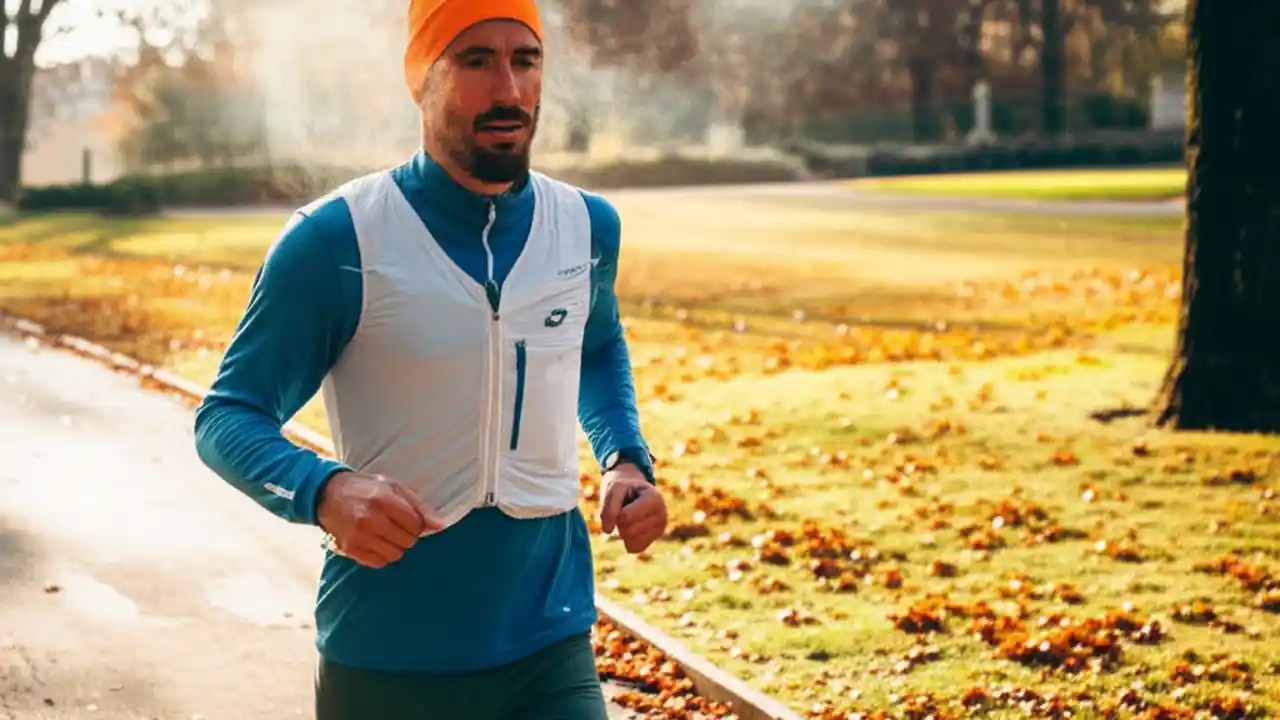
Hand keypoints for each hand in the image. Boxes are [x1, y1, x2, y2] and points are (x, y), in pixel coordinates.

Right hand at [317, 471, 443, 568]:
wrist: (329, 495)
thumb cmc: (367, 489)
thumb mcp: (394, 487)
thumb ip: (419, 506)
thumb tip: (439, 526)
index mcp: (383, 500)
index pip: (416, 524)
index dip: (417, 523)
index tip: (409, 518)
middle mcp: (369, 519)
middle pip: (407, 541)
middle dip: (407, 535)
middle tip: (397, 525)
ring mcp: (358, 536)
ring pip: (395, 554)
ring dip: (395, 546)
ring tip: (386, 533)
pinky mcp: (350, 548)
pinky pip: (379, 562)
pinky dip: (382, 554)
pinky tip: (376, 541)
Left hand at [599, 464, 666, 553]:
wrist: (634, 492)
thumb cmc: (624, 489)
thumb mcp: (614, 489)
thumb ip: (608, 507)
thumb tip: (607, 531)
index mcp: (654, 498)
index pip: (626, 517)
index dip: (616, 512)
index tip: (622, 501)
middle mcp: (662, 516)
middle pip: (627, 530)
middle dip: (619, 521)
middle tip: (625, 509)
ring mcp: (660, 530)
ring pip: (630, 541)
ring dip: (622, 530)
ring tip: (629, 517)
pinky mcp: (653, 540)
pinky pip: (633, 548)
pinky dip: (626, 539)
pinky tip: (632, 527)